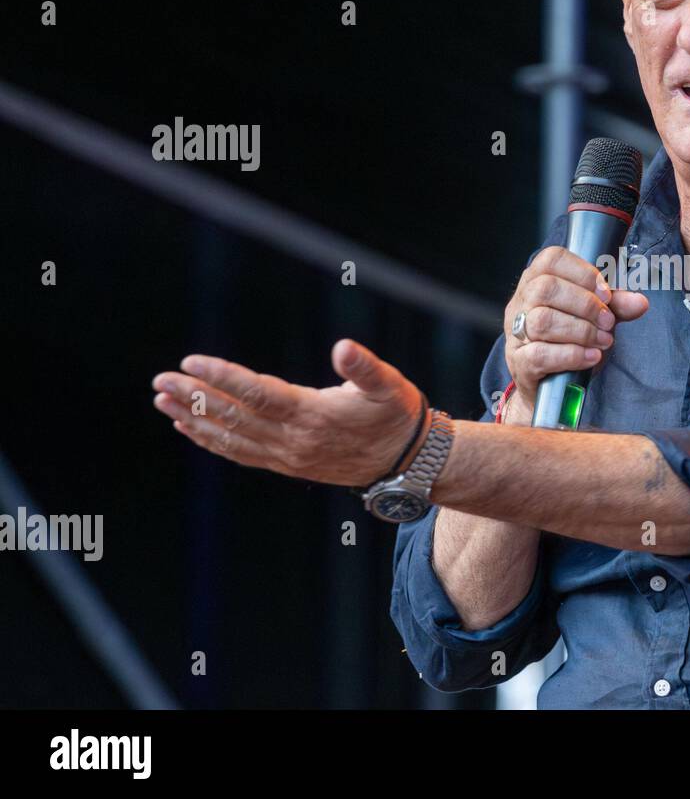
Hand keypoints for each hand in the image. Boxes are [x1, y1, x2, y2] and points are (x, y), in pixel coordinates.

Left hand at [150, 339, 423, 485]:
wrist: (407, 462)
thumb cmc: (397, 415)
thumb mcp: (390, 385)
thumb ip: (364, 367)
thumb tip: (343, 348)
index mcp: (314, 415)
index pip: (259, 395)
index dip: (224, 378)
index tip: (191, 363)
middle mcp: (295, 440)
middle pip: (236, 418)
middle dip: (196, 398)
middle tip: (162, 380)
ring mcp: (288, 456)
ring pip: (231, 438)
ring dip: (195, 419)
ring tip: (163, 401)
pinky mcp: (287, 464)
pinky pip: (240, 453)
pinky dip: (211, 441)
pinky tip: (189, 428)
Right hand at [503, 246, 649, 419]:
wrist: (552, 387)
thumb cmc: (571, 341)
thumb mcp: (596, 317)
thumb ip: (616, 306)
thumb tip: (640, 302)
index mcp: (537, 280)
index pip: (552, 259)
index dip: (583, 273)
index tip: (606, 293)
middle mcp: (521, 302)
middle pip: (546, 288)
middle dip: (585, 305)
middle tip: (608, 322)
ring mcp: (515, 333)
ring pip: (542, 321)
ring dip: (581, 331)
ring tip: (604, 340)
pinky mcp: (519, 362)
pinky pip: (540, 354)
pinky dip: (571, 354)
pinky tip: (591, 357)